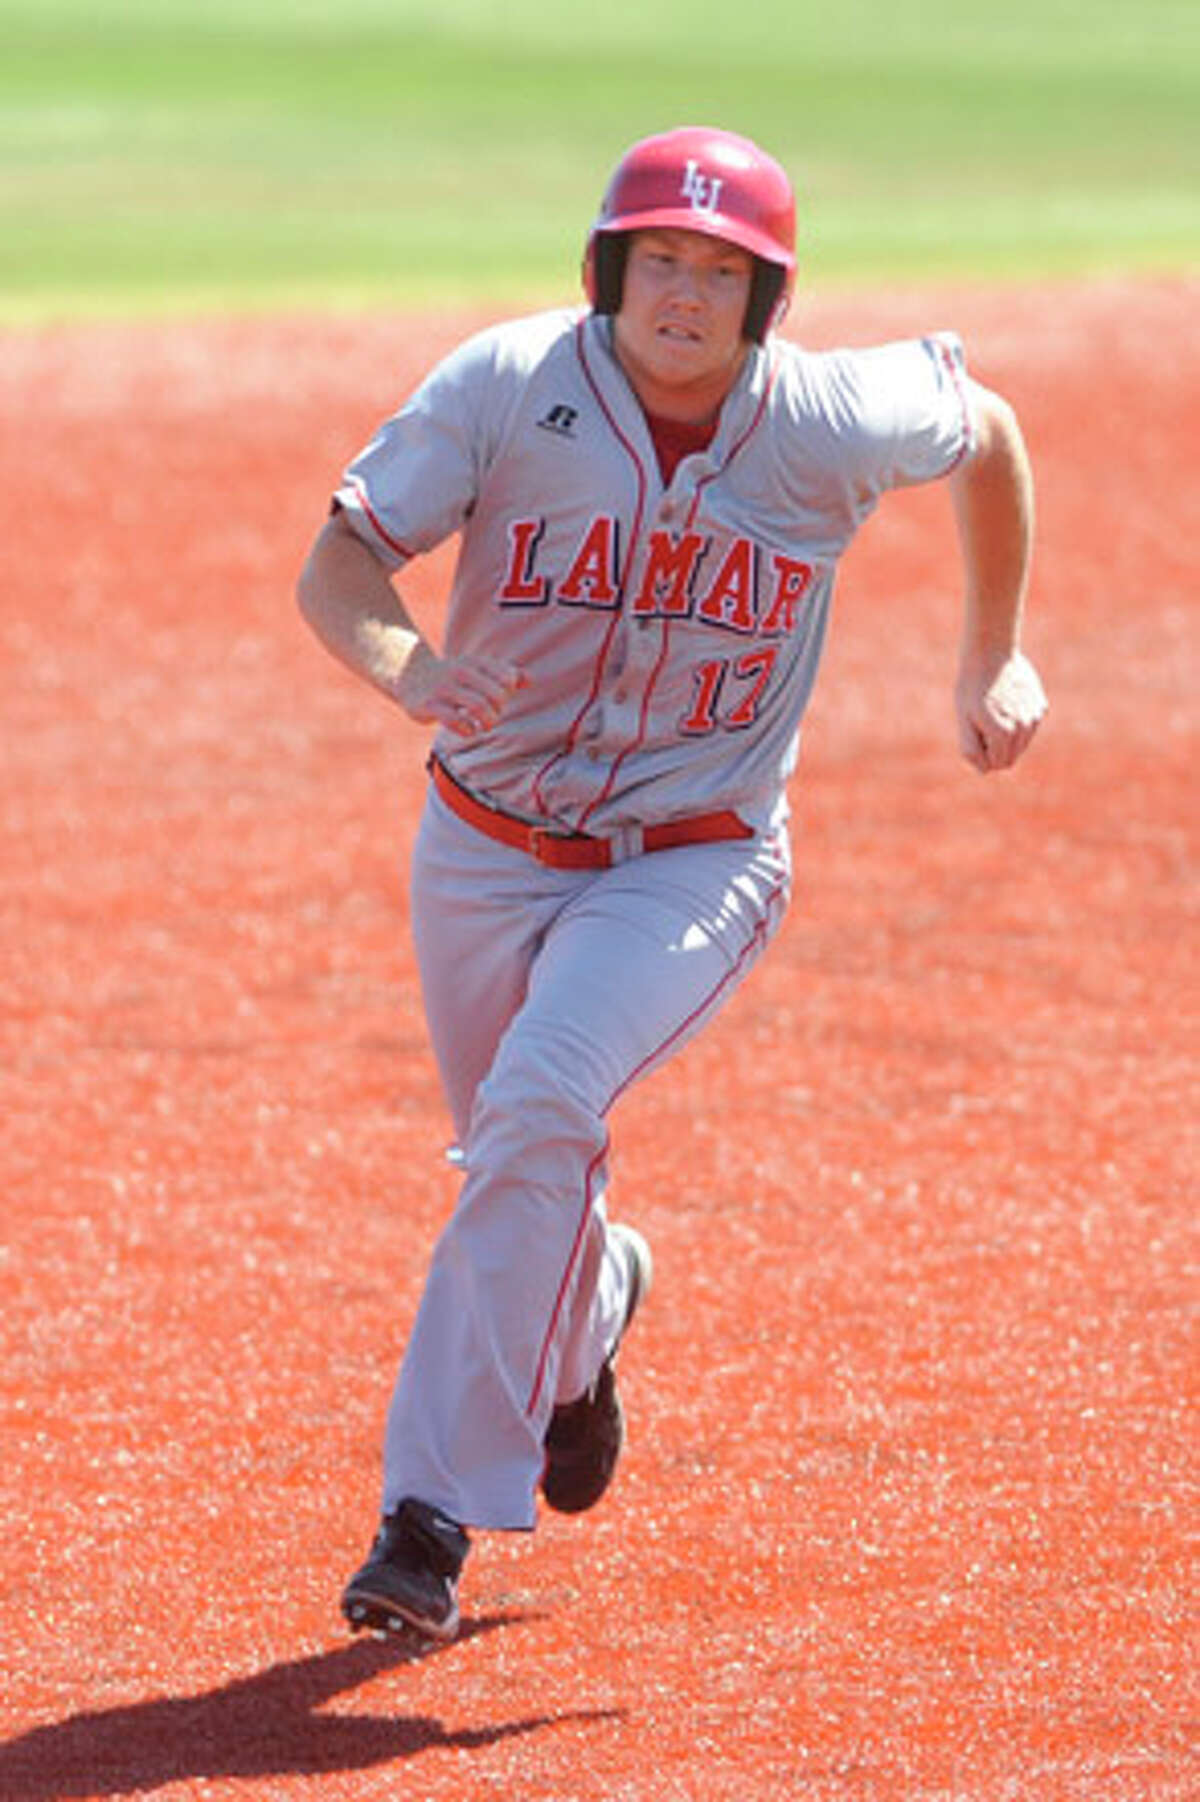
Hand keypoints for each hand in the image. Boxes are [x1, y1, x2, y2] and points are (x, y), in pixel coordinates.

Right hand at [395, 643, 525, 737]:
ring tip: (485, 726)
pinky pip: (455, 720)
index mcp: (474, 662)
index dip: (509, 692)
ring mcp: (443, 688)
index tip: (499, 698)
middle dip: (499, 710)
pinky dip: (468, 730)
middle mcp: (460, 671)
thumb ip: (504, 674)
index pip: (507, 677)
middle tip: (493, 716)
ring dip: (487, 722)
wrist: (410, 676)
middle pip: (496, 694)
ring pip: (478, 706)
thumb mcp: (477, 669)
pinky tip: (468, 730)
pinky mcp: (429, 705)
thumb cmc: (453, 677)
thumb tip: (530, 681)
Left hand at [955, 647, 1046, 772]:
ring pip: (1020, 744)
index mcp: (1003, 734)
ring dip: (1007, 735)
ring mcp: (1035, 717)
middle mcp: (1024, 728)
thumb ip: (970, 749)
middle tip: (983, 722)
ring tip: (994, 710)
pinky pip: (1028, 726)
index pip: (994, 765)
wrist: (991, 652)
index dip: (981, 752)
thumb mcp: (963, 719)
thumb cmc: (972, 687)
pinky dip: (1017, 720)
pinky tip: (1007, 700)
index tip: (974, 731)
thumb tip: (984, 770)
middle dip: (995, 748)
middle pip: (1010, 758)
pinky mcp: (1041, 706)